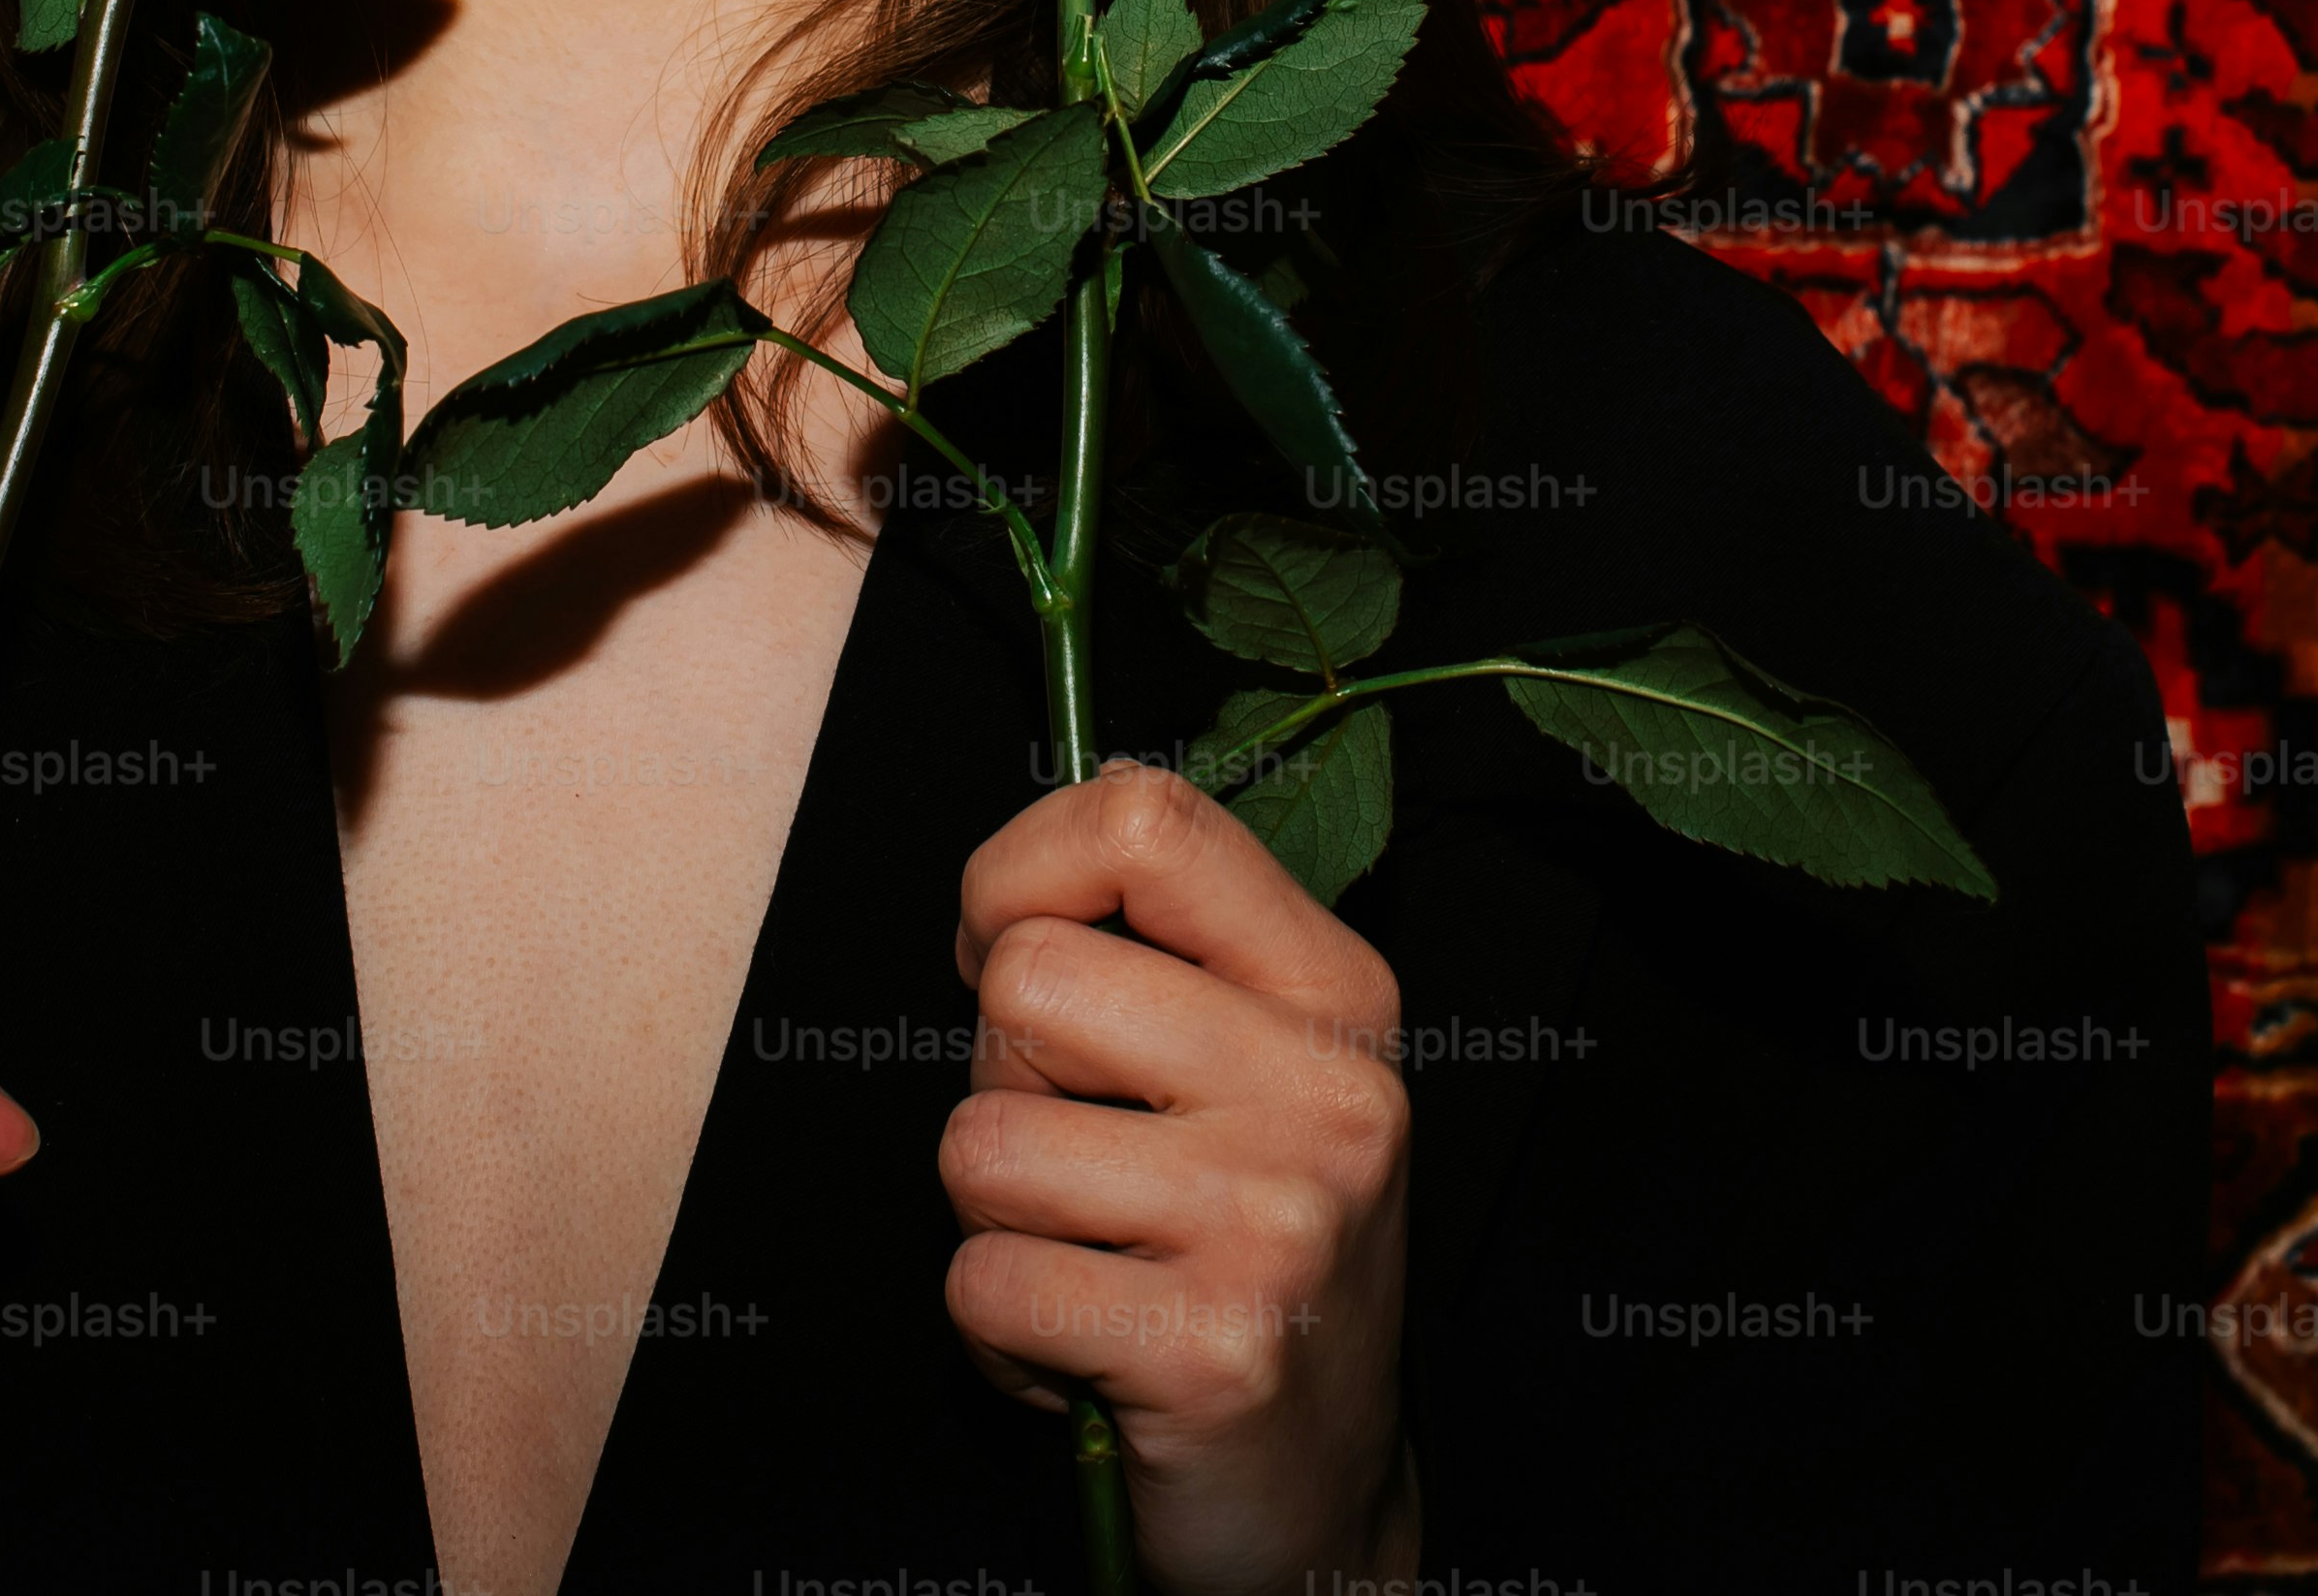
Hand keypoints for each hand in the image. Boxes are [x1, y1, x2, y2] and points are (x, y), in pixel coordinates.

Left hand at [943, 763, 1428, 1595]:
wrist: (1321, 1499)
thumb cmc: (1250, 1262)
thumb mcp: (1254, 1077)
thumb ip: (1161, 958)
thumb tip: (1008, 878)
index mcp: (1337, 994)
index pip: (1145, 819)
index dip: (1018, 871)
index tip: (1001, 954)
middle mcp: (1325, 1092)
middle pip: (1026, 983)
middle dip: (1003, 1082)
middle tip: (1081, 1167)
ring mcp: (1275, 1219)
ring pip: (981, 1140)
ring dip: (995, 1222)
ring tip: (1091, 1266)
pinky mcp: (1209, 1345)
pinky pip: (983, 1282)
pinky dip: (997, 1335)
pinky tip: (1085, 1353)